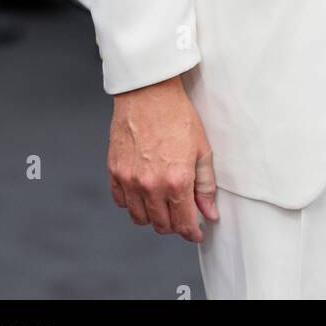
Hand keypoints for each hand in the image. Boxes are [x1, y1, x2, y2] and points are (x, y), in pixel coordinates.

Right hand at [107, 74, 218, 240]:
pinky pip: (121, 202)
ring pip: (140, 218)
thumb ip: (206, 185)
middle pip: (161, 225)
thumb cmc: (177, 115)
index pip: (183, 223)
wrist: (149, 92)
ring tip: (163, 203)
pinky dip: (133, 203)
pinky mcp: (115, 171)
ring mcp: (130, 179)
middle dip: (174, 225)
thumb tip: (209, 213)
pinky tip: (143, 192)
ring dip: (153, 216)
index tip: (195, 231)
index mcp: (177, 180)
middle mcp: (151, 185)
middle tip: (182, 213)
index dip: (192, 232)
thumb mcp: (202, 148)